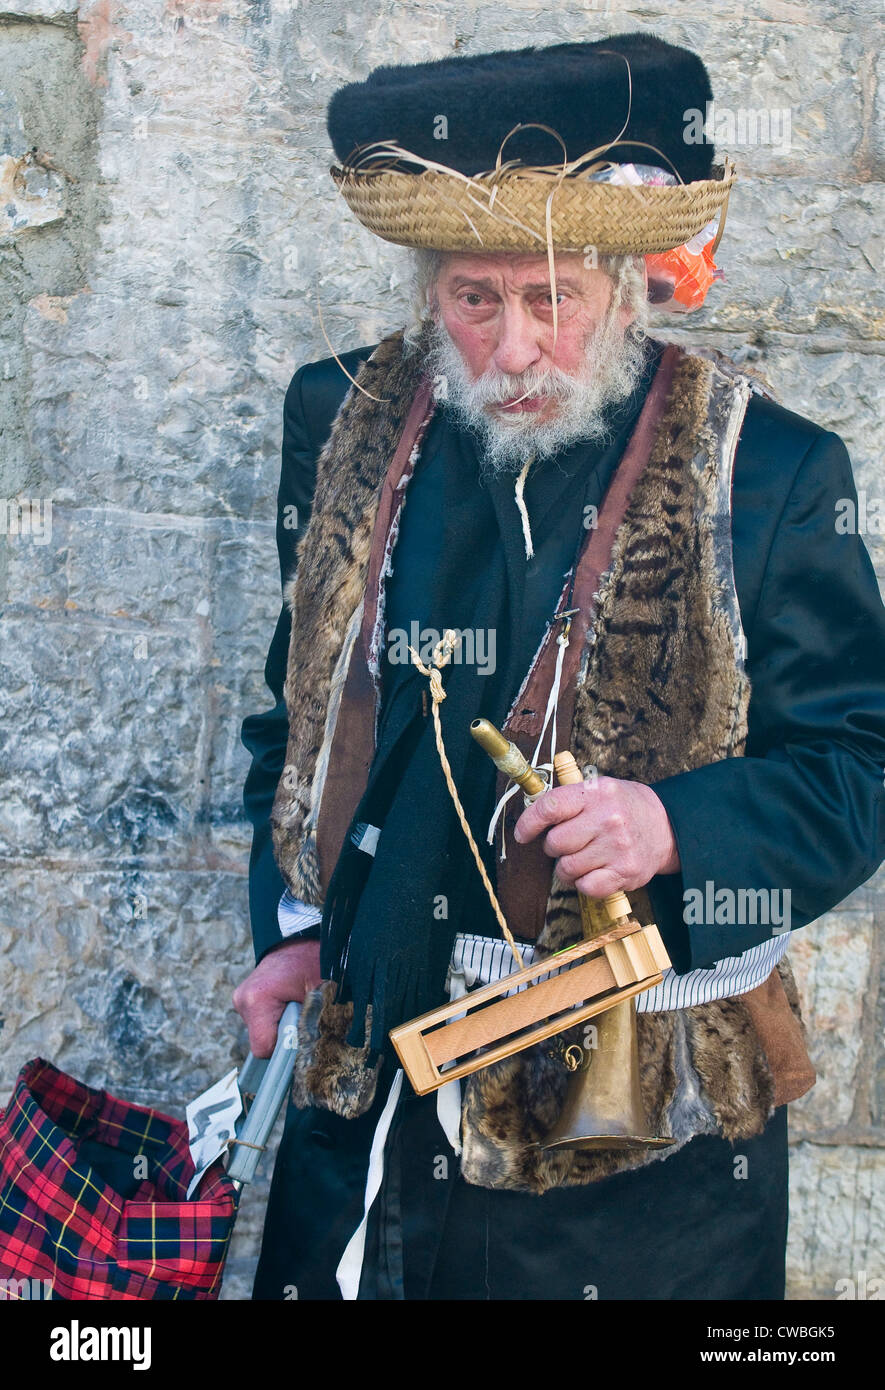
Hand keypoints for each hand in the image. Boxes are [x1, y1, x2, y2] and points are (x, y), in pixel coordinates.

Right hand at [232, 938, 322, 1057]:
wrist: (302, 937)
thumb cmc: (314, 961)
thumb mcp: (320, 994)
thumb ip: (312, 1025)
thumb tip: (311, 1055)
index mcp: (257, 1000)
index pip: (263, 1049)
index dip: (285, 1049)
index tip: (302, 1039)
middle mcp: (243, 1000)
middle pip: (262, 1042)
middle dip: (284, 1036)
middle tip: (303, 1017)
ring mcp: (241, 998)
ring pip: (261, 1032)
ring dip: (280, 1027)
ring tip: (297, 1006)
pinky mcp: (244, 998)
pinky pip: (260, 1022)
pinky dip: (275, 1019)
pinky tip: (288, 1004)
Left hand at [513, 775, 679, 896]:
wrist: (667, 827)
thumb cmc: (624, 808)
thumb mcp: (600, 789)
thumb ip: (569, 800)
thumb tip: (530, 818)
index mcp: (596, 793)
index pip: (550, 807)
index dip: (529, 823)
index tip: (522, 834)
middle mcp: (607, 819)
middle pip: (555, 843)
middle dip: (554, 848)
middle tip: (568, 845)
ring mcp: (618, 847)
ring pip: (567, 868)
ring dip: (567, 869)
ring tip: (581, 859)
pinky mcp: (626, 872)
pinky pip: (586, 887)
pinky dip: (584, 884)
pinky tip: (593, 873)